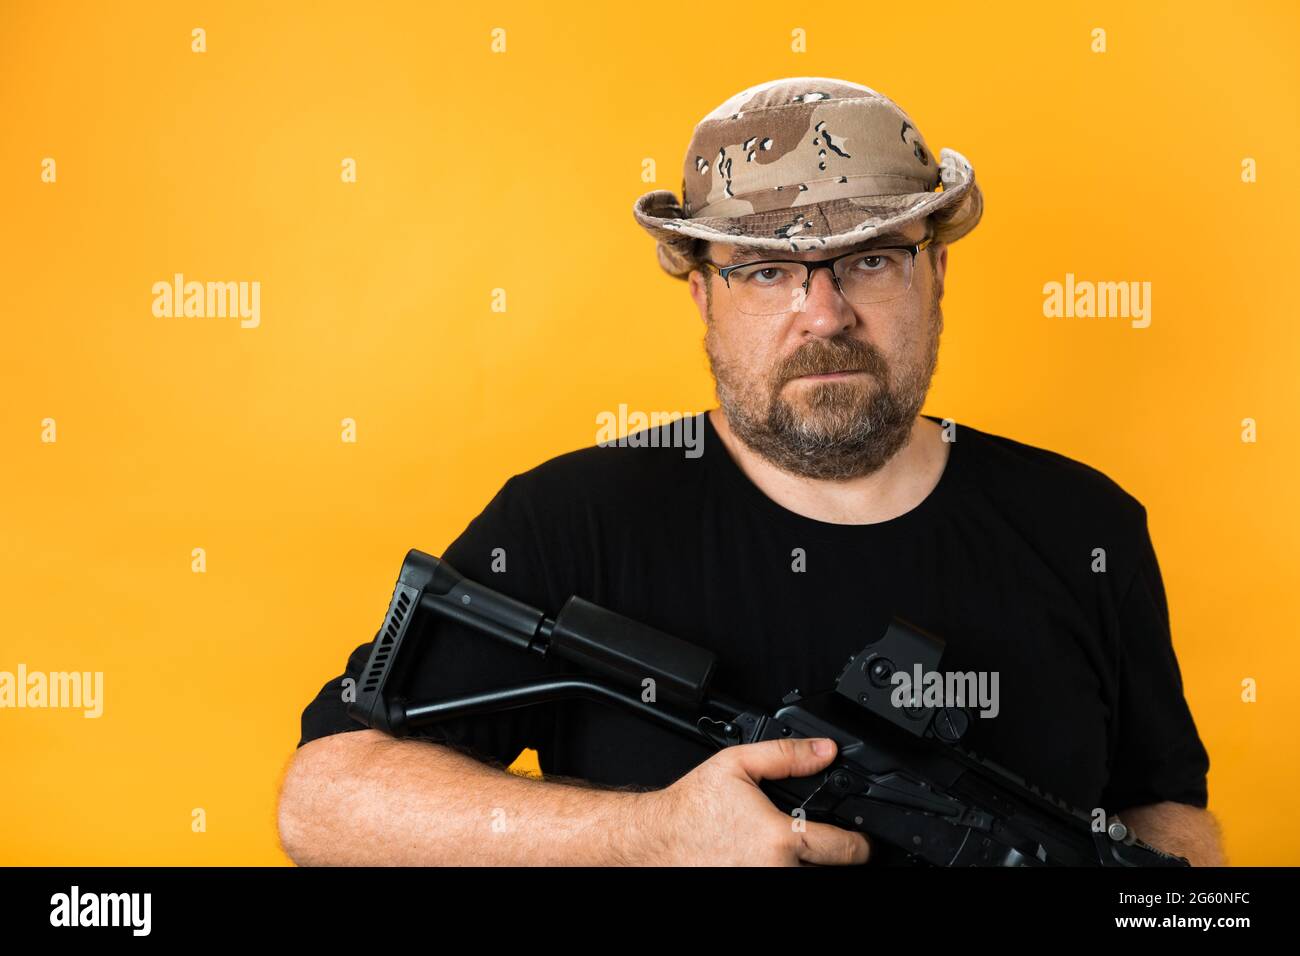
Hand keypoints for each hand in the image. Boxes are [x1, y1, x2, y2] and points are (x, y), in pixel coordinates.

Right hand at [632, 737, 871, 865]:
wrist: (657, 840)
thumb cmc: (691, 808)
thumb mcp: (737, 764)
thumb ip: (786, 755)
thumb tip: (824, 750)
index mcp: (782, 839)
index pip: (847, 851)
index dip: (860, 843)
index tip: (861, 841)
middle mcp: (778, 873)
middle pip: (828, 872)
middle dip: (827, 857)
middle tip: (816, 842)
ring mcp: (763, 887)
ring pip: (805, 880)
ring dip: (803, 867)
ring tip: (783, 850)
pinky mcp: (749, 895)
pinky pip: (778, 885)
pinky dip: (779, 872)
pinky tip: (764, 859)